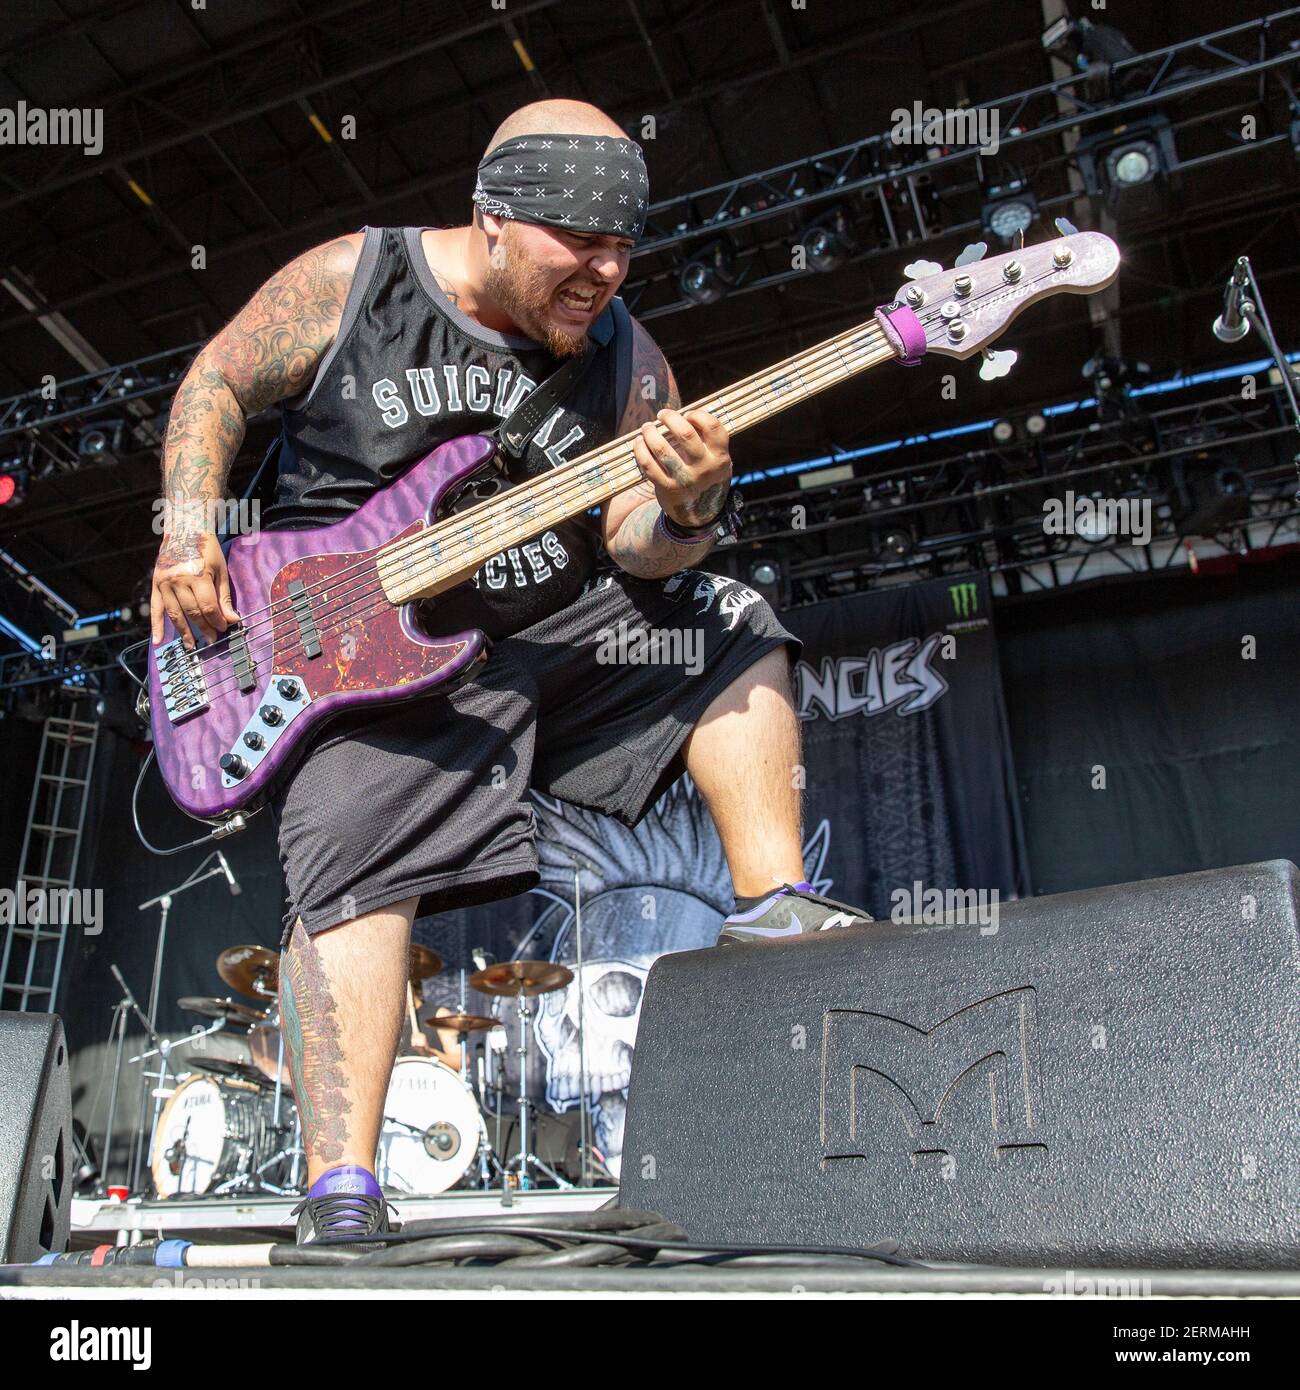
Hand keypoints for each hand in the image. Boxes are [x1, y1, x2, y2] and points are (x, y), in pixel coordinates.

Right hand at [150, 529, 239, 647]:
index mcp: (197, 576)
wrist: (184, 529)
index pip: (208, 607)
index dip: (217, 621)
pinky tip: (158, 641)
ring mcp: (165, 583)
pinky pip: (155, 609)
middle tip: (212, 640)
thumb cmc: (206, 549)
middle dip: (204, 628)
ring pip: (175, 614)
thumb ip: (224, 596)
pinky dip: (156, 626)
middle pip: (192, 612)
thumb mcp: (220, 570)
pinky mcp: (156, 584)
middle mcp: (179, 581)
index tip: (224, 629)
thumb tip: (232, 619)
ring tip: (191, 646)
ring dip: (183, 632)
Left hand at [632, 407, 731, 527]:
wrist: (700, 513)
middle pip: (685, 433)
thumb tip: (682, 415)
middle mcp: (704, 468)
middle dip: (670, 418)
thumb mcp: (717, 461)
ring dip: (650, 432)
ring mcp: (685, 479)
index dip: (697, 414)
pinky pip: (648, 464)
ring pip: (662, 448)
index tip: (687, 415)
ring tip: (647, 428)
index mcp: (719, 457)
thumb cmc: (706, 477)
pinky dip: (640, 449)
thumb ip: (708, 440)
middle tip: (662, 415)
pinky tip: (639, 442)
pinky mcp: (667, 488)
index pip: (712, 426)